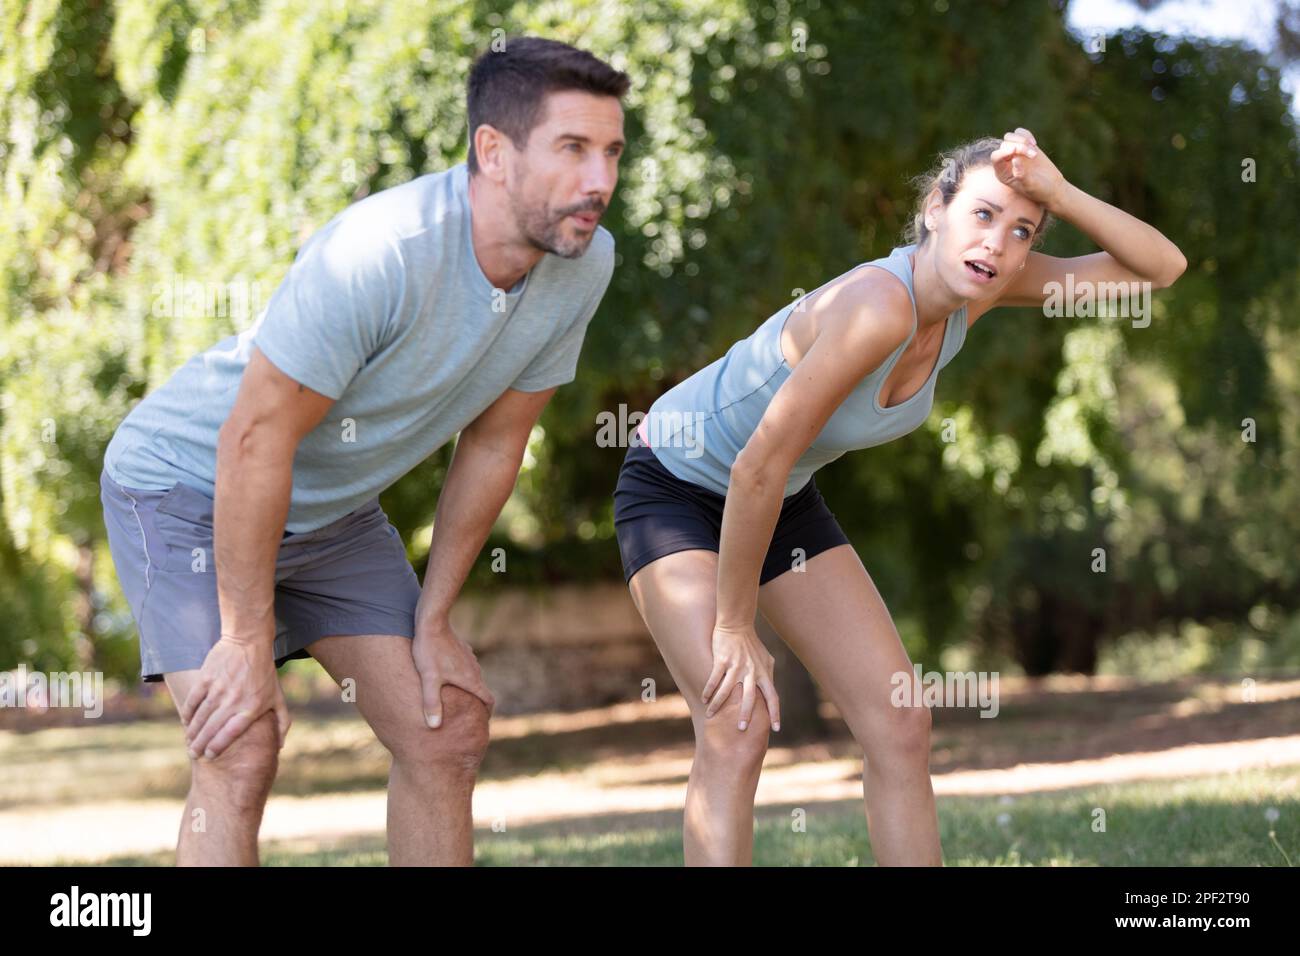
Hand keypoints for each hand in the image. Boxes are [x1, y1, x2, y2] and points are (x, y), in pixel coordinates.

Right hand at [182, 634, 290, 758]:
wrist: (249, 642)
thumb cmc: (265, 672)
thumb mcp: (277, 696)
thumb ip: (281, 721)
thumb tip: (280, 746)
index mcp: (251, 707)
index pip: (230, 734)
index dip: (216, 747)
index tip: (209, 756)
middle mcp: (234, 701)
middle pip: (212, 729)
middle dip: (200, 744)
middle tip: (193, 754)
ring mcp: (218, 689)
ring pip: (200, 717)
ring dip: (192, 732)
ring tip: (189, 742)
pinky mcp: (206, 678)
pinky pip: (193, 701)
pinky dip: (187, 713)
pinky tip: (186, 722)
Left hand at [412, 617, 495, 727]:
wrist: (432, 622)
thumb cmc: (430, 651)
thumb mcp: (429, 679)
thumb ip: (432, 703)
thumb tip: (434, 726)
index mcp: (470, 680)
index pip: (488, 700)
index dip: (487, 713)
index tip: (481, 722)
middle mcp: (474, 670)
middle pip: (480, 690)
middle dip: (475, 703)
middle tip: (464, 715)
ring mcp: (469, 659)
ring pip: (472, 678)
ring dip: (467, 688)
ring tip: (454, 697)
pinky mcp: (462, 650)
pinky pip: (465, 667)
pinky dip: (460, 675)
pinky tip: (445, 676)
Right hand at [702, 622, 780, 731]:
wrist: (737, 623)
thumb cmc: (752, 643)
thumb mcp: (766, 659)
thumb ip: (768, 675)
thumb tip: (771, 690)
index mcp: (764, 672)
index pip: (773, 696)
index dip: (775, 713)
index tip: (776, 729)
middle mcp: (752, 671)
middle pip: (750, 697)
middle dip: (746, 714)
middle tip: (742, 729)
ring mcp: (736, 665)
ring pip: (727, 690)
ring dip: (718, 705)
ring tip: (711, 716)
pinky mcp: (722, 659)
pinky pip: (714, 678)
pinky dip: (708, 690)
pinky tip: (703, 699)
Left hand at [990, 127, 1065, 210]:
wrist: (1051, 187)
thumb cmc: (1039, 190)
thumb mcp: (1030, 185)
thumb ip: (1021, 174)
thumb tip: (1014, 160)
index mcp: (1002, 173)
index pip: (996, 157)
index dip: (1004, 151)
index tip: (1016, 150)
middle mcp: (1005, 162)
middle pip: (1004, 145)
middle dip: (1019, 147)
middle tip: (1034, 155)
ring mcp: (1014, 153)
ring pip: (1010, 137)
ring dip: (1022, 139)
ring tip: (1035, 150)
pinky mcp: (1024, 146)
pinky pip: (1019, 133)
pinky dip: (1026, 134)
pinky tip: (1035, 144)